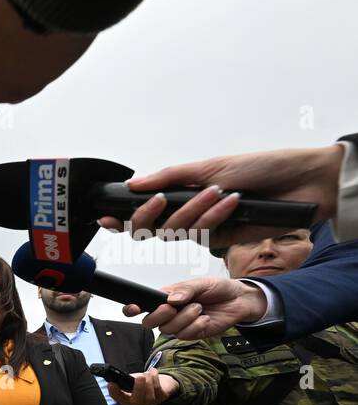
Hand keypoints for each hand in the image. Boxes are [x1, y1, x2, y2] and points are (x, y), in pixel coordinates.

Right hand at [97, 145, 342, 247]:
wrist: (299, 183)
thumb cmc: (259, 167)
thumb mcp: (209, 165)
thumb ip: (169, 177)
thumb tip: (134, 183)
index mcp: (181, 191)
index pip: (142, 208)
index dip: (121, 216)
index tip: (106, 216)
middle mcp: (186, 210)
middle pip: (150, 226)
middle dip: (151, 215)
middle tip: (159, 201)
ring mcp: (202, 226)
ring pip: (176, 231)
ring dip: (195, 211)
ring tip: (220, 191)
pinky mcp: (220, 238)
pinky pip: (202, 235)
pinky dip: (214, 217)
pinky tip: (231, 202)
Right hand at [108, 370, 178, 404]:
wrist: (159, 383)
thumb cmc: (141, 381)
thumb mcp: (131, 380)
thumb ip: (124, 380)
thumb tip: (116, 376)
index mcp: (127, 399)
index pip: (118, 398)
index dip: (114, 392)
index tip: (111, 384)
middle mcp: (138, 403)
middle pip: (136, 402)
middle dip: (138, 389)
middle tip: (139, 377)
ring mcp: (150, 402)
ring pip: (149, 397)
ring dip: (148, 382)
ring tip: (146, 373)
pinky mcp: (161, 397)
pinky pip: (158, 390)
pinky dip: (155, 379)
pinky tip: (153, 371)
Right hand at [121, 277, 267, 338]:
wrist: (239, 300)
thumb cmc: (218, 288)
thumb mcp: (201, 283)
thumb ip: (185, 289)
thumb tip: (171, 298)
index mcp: (165, 298)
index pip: (142, 306)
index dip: (132, 308)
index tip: (133, 307)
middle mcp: (169, 313)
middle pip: (149, 322)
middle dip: (159, 315)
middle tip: (173, 307)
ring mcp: (179, 325)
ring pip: (168, 329)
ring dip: (184, 318)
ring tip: (199, 308)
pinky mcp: (191, 334)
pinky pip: (184, 335)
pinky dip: (195, 326)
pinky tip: (205, 319)